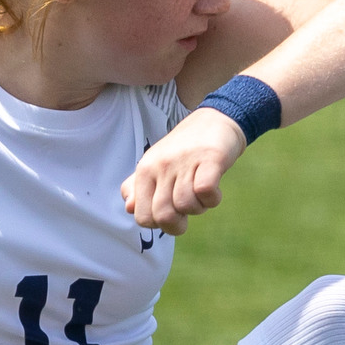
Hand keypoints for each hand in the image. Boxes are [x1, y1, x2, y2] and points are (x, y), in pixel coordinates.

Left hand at [121, 108, 245, 235]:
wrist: (215, 120)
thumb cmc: (183, 149)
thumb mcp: (156, 165)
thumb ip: (138, 187)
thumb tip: (129, 208)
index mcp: (145, 170)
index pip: (142, 216)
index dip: (158, 224)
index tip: (171, 214)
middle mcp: (161, 165)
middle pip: (163, 215)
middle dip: (178, 224)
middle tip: (188, 212)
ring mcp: (185, 161)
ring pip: (186, 205)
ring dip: (199, 208)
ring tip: (201, 196)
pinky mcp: (210, 159)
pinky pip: (205, 191)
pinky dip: (212, 199)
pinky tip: (214, 192)